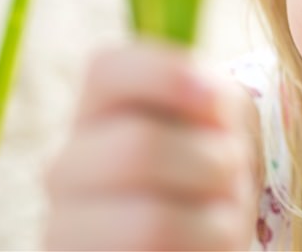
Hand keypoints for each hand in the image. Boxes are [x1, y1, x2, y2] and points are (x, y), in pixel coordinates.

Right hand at [43, 43, 261, 250]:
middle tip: (236, 173)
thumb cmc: (215, 177)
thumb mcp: (223, 125)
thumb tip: (207, 94)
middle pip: (138, 147)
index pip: (107, 69)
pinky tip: (215, 241)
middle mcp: (67, 168)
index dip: (171, 77)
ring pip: (150, 220)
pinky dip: (215, 242)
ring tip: (229, 211)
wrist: (201, 251)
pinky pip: (165, 251)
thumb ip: (214, 99)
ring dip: (217, 214)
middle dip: (214, 160)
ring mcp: (66, 230)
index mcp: (97, 113)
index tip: (217, 102)